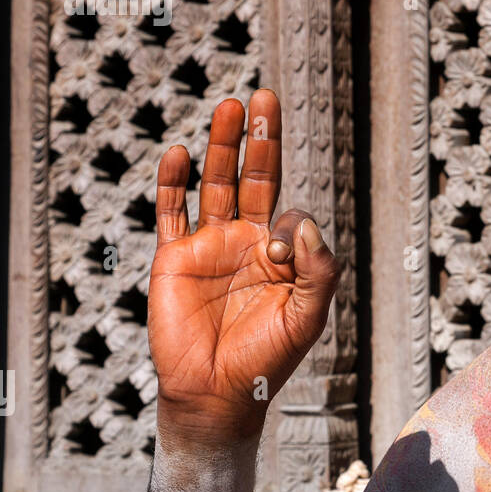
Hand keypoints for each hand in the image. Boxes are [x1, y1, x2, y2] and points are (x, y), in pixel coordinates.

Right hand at [146, 89, 340, 446]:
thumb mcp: (308, 315)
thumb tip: (303, 220)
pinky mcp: (175, 258)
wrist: (217, 395)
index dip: (290, 224)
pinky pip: (172, 212)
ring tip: (230, 105)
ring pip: (216, 183)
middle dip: (260, 138)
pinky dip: (174, 183)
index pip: (290, 212)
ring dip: (222, 146)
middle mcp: (246, 241)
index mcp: (282, 254)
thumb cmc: (268, 360)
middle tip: (264, 96)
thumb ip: (318, 268)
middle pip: (255, 177)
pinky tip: (179, 153)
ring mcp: (209, 246)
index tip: (281, 256)